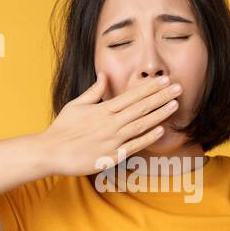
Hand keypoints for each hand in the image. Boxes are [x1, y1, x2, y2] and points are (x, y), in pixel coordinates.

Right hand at [37, 72, 180, 175]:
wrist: (51, 152)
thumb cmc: (62, 128)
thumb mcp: (77, 104)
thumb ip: (94, 91)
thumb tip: (104, 74)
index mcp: (103, 109)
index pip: (132, 95)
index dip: (150, 87)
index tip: (164, 80)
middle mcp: (110, 122)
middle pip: (141, 107)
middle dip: (161, 96)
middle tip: (179, 88)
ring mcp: (112, 139)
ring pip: (141, 124)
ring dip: (160, 114)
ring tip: (175, 105)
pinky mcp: (112, 155)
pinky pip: (134, 145)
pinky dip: (148, 137)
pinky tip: (161, 130)